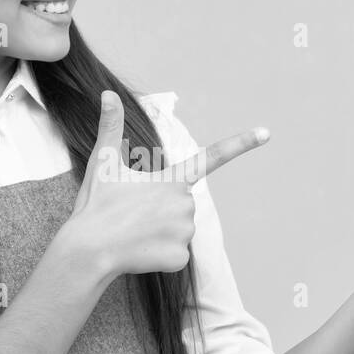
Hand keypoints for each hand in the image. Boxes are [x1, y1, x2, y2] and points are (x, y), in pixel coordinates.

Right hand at [66, 90, 268, 278]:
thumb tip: (106, 94)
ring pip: (181, 231)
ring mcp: (184, 232)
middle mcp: (185, 204)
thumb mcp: (103, 163)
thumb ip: (110, 128)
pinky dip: (160, 256)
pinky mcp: (180, 258)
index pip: (212, 157)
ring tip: (135, 233)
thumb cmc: (96, 206)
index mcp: (171, 179)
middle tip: (133, 215)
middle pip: (183, 205)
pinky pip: (176, 255)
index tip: (266, 133)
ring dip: (161, 233)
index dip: (240, 144)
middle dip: (163, 210)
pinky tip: (141, 252)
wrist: (87, 250)